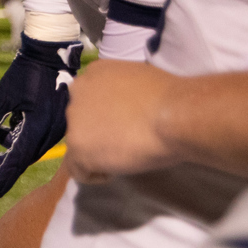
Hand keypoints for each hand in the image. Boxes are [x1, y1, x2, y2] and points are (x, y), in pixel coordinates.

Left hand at [0, 34, 83, 195]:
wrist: (52, 50)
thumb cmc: (27, 70)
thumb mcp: (4, 94)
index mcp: (40, 127)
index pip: (20, 160)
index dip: (5, 176)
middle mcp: (52, 131)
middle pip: (25, 156)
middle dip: (4, 161)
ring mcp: (57, 125)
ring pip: (30, 145)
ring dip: (10, 145)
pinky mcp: (56, 118)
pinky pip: (37, 135)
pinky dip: (20, 133)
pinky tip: (6, 126)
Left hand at [64, 59, 176, 182]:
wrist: (172, 115)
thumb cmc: (169, 98)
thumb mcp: (140, 81)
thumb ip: (124, 93)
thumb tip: (129, 108)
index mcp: (94, 73)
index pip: (89, 97)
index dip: (105, 114)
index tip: (123, 124)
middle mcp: (78, 92)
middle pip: (81, 118)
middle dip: (98, 131)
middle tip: (124, 141)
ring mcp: (74, 120)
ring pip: (79, 142)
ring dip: (97, 151)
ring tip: (123, 158)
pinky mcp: (78, 146)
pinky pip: (78, 168)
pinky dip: (94, 173)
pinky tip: (114, 172)